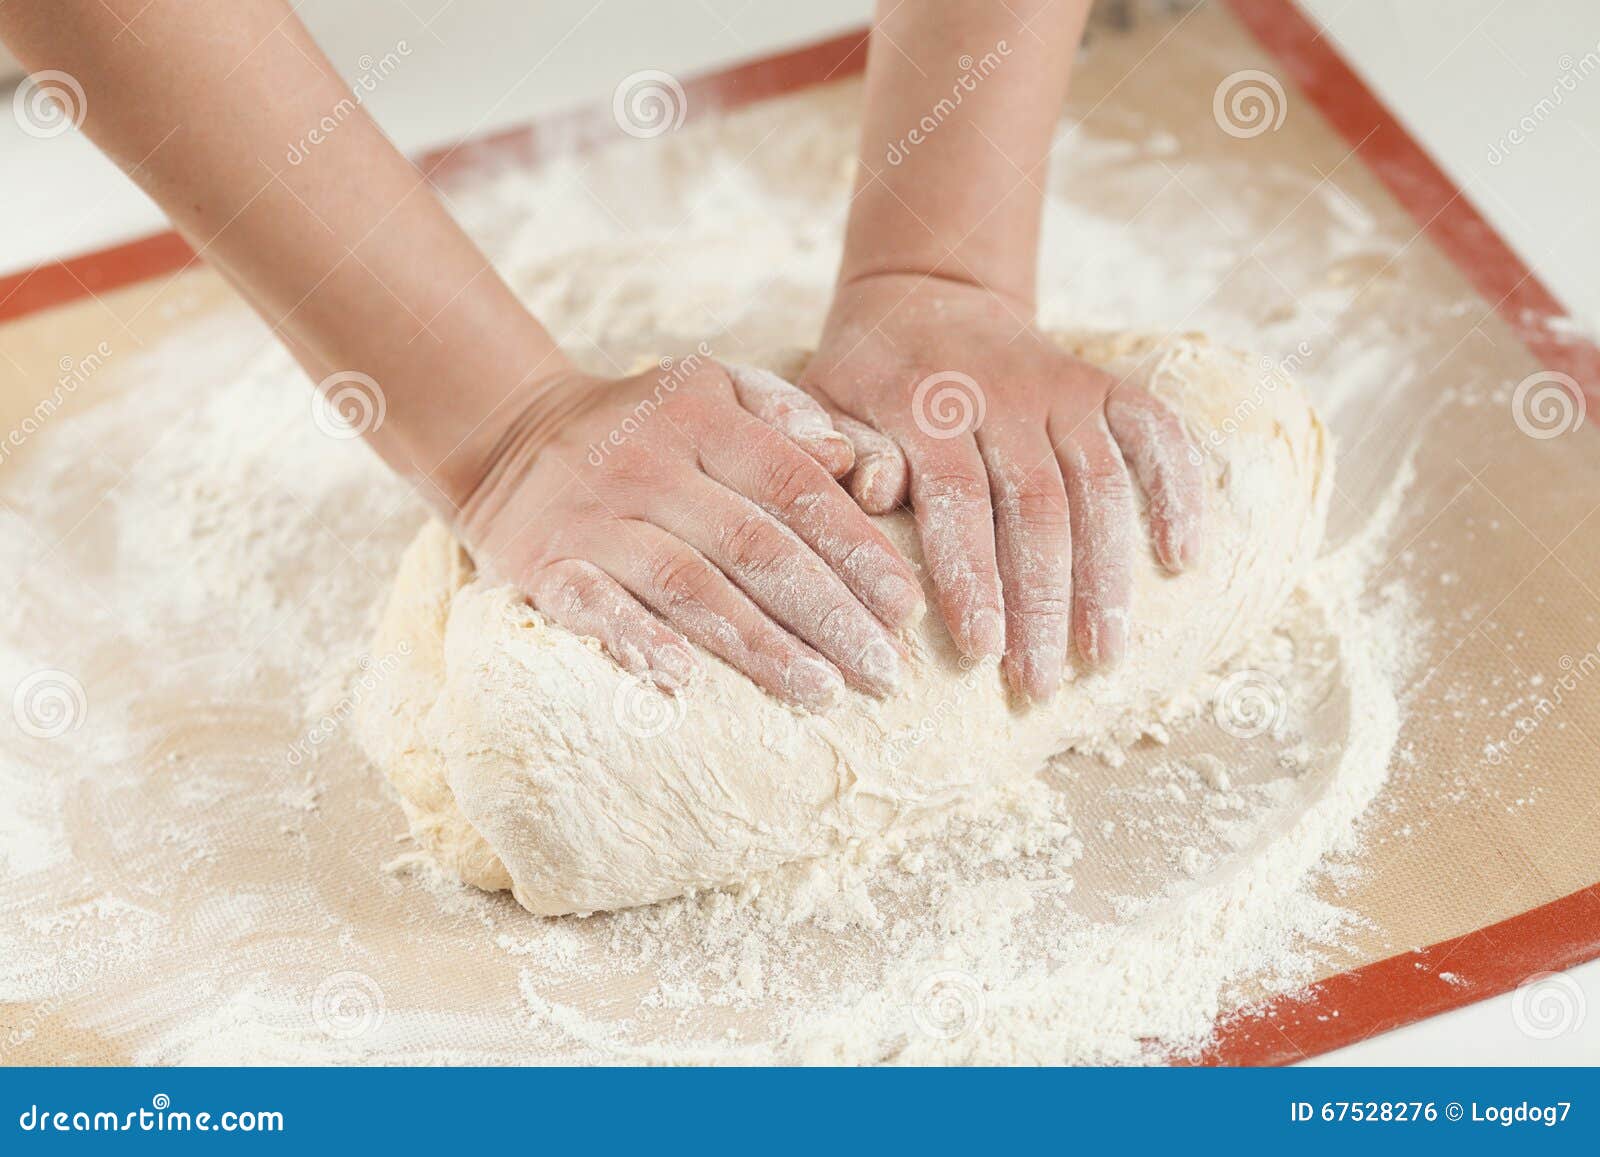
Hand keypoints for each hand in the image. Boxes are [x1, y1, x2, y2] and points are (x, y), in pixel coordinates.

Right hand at [451, 356, 924, 709]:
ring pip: (689, 585)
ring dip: (759, 644)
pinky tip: (685, 683)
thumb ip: (785, 412)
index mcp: (704, 419)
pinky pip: (595, 608)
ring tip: (821, 692)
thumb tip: (850, 461)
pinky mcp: (546, 565)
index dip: (855, 548)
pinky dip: (638, 643)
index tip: (906, 607)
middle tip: (885, 672)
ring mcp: (597, 518)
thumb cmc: (644, 423)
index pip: (794, 486)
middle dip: (828, 613)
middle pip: (754, 545)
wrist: (510, 433)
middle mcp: (652, 466)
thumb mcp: (713, 386)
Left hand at [800, 273, 1201, 700]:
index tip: (982, 651)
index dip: (972, 575)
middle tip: (1043, 684)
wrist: (926, 293)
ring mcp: (1060, 386)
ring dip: (1107, 574)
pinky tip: (1183, 557)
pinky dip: (1177, 489)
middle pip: (1035, 506)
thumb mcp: (822, 403)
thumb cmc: (864, 377)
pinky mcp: (1103, 383)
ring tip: (1106, 655)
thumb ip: (840, 450)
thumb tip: (877, 489)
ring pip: (1099, 484)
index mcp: (923, 405)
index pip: (957, 497)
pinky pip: (1154, 431)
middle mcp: (1001, 394)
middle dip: (1044, 602)